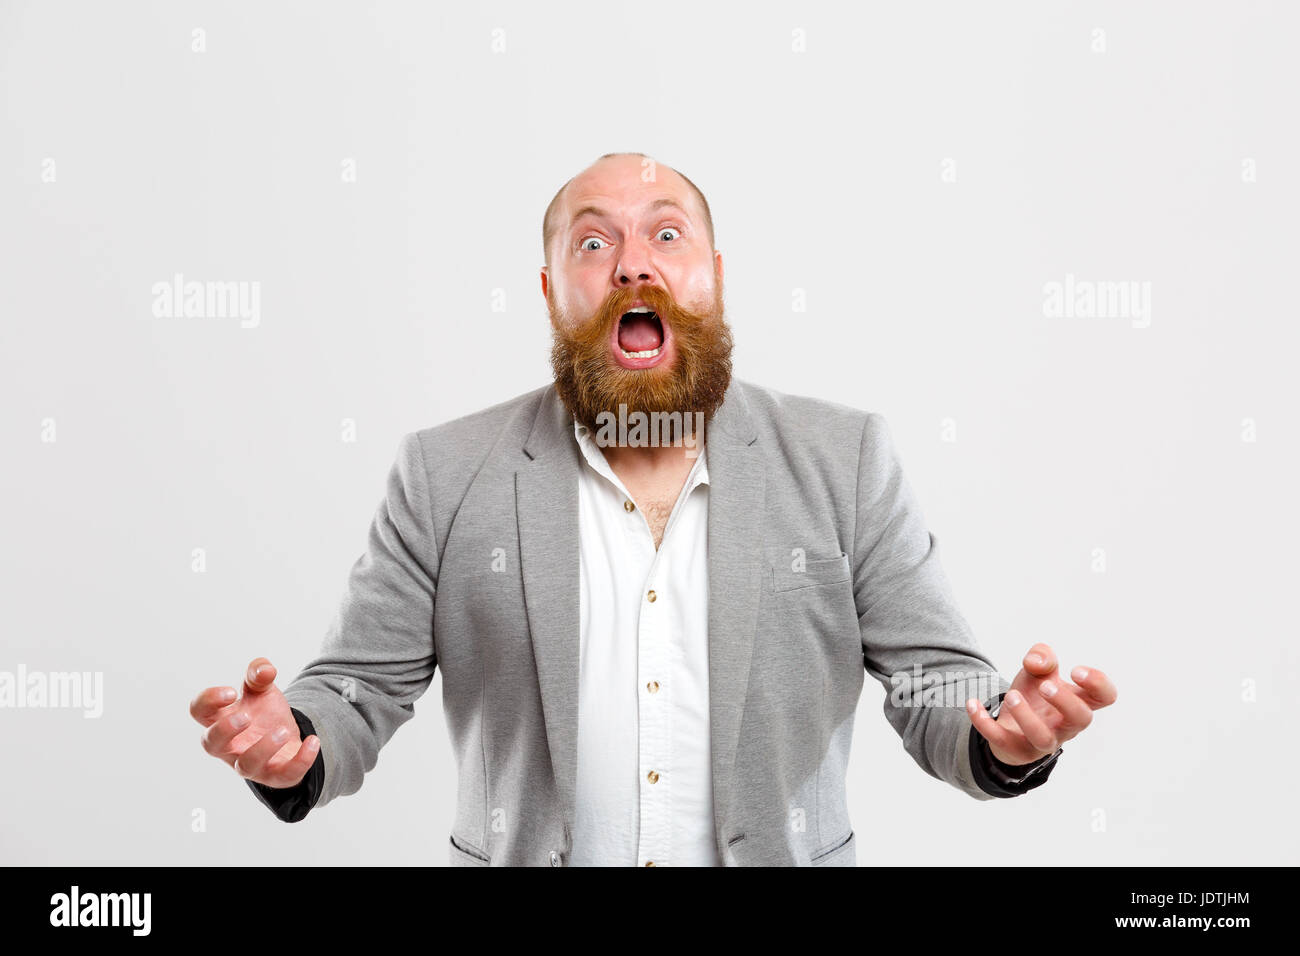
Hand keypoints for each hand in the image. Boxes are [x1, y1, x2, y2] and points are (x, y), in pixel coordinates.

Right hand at [190, 657, 319, 787]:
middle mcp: (230, 745)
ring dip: (264, 748)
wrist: (288, 736)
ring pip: (246, 766)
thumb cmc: (263, 713)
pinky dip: (301, 760)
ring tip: (283, 730)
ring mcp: (251, 763)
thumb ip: (258, 674)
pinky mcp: (276, 775)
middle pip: (211, 744)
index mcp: (220, 719)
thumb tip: (265, 670)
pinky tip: (313, 741)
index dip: (209, 701)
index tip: (232, 692)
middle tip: (247, 717)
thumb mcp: (261, 689)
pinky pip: (284, 774)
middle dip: (225, 730)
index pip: (199, 711)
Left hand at [966, 642, 1116, 766]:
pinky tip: (972, 703)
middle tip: (1046, 685)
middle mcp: (1065, 725)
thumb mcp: (1039, 670)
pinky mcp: (1015, 748)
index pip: (1105, 697)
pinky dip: (984, 722)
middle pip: (1081, 719)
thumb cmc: (1034, 694)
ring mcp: (1042, 741)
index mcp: (1079, 702)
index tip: (1075, 670)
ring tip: (1012, 695)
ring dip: (1027, 716)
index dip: (1098, 684)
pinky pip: (1001, 740)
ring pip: (1043, 739)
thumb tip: (1036, 662)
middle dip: (1065, 701)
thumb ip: (1042, 657)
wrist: (1011, 721)